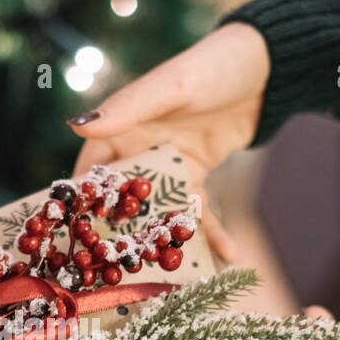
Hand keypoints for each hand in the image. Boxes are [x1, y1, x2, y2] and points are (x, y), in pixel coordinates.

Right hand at [66, 23, 271, 261]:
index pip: (90, 173)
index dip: (80, 205)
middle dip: (121, 235)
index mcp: (120, 128)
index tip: (75, 240)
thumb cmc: (210, 67)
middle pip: (121, 201)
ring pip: (158, 212)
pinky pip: (198, 211)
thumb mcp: (170, 88)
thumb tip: (77, 125)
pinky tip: (228, 254)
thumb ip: (127, 109)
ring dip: (166, 241)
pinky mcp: (195, 176)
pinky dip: (211, 232)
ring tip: (174, 273)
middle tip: (124, 271)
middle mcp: (138, 150)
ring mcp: (167, 166)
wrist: (263, 67)